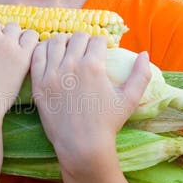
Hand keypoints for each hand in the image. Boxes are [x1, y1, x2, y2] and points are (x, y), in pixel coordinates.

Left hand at [30, 33, 150, 166]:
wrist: (82, 145)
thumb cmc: (107, 124)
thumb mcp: (130, 99)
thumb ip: (141, 75)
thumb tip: (145, 53)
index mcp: (93, 66)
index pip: (97, 40)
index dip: (101, 44)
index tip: (100, 51)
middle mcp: (71, 66)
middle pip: (77, 37)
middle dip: (84, 41)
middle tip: (85, 51)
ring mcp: (52, 74)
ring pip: (55, 41)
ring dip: (64, 42)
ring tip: (68, 51)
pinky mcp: (38, 84)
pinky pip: (37, 55)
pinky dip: (44, 50)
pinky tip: (51, 56)